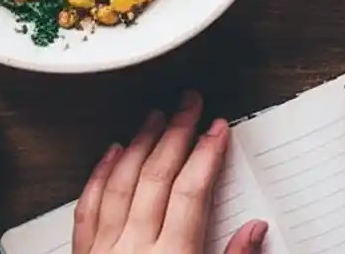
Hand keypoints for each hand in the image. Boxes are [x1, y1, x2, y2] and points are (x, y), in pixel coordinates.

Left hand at [73, 91, 267, 253]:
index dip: (206, 155)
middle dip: (177, 134)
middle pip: (157, 177)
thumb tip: (255, 229)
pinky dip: (101, 175)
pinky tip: (112, 153)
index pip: (191, 192)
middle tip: (188, 105)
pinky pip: (88, 207)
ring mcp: (105, 251)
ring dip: (140, 145)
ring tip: (155, 117)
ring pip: (122, 183)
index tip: (217, 129)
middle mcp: (136, 249)